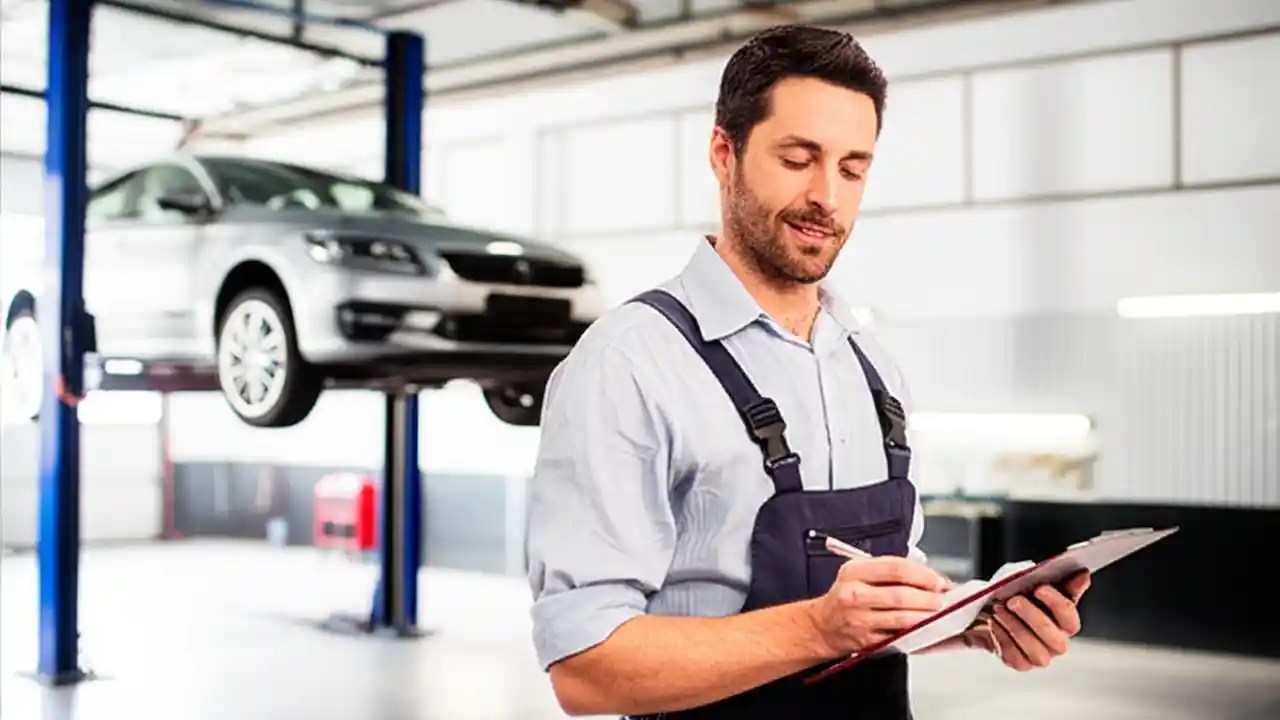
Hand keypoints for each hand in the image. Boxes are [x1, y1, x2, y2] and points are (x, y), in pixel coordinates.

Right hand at [806, 556, 950, 657]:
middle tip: (943, 598)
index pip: (895, 568)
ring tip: (938, 612)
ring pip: (901, 617)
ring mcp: (859, 619)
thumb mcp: (858, 574)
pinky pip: (897, 635)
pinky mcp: (866, 639)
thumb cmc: (845, 597)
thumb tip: (927, 576)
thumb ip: (888, 571)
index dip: (922, 574)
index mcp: (854, 571)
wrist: (822, 626)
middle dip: (928, 597)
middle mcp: (854, 594)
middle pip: (900, 594)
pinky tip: (924, 627)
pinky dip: (915, 631)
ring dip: (925, 615)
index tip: (937, 580)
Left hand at [980, 571, 1090, 670]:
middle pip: (1054, 637)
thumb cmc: (1024, 598)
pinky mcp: (1021, 663)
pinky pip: (1015, 657)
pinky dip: (1002, 638)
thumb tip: (1083, 575)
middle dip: (1032, 616)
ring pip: (1034, 649)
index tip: (1039, 588)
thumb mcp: (1041, 585)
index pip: (1070, 618)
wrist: (996, 612)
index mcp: (1067, 624)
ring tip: (998, 609)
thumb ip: (1064, 583)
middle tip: (1013, 600)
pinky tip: (994, 623)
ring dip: (1014, 627)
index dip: (1056, 603)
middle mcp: (1057, 643)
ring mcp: (1040, 656)